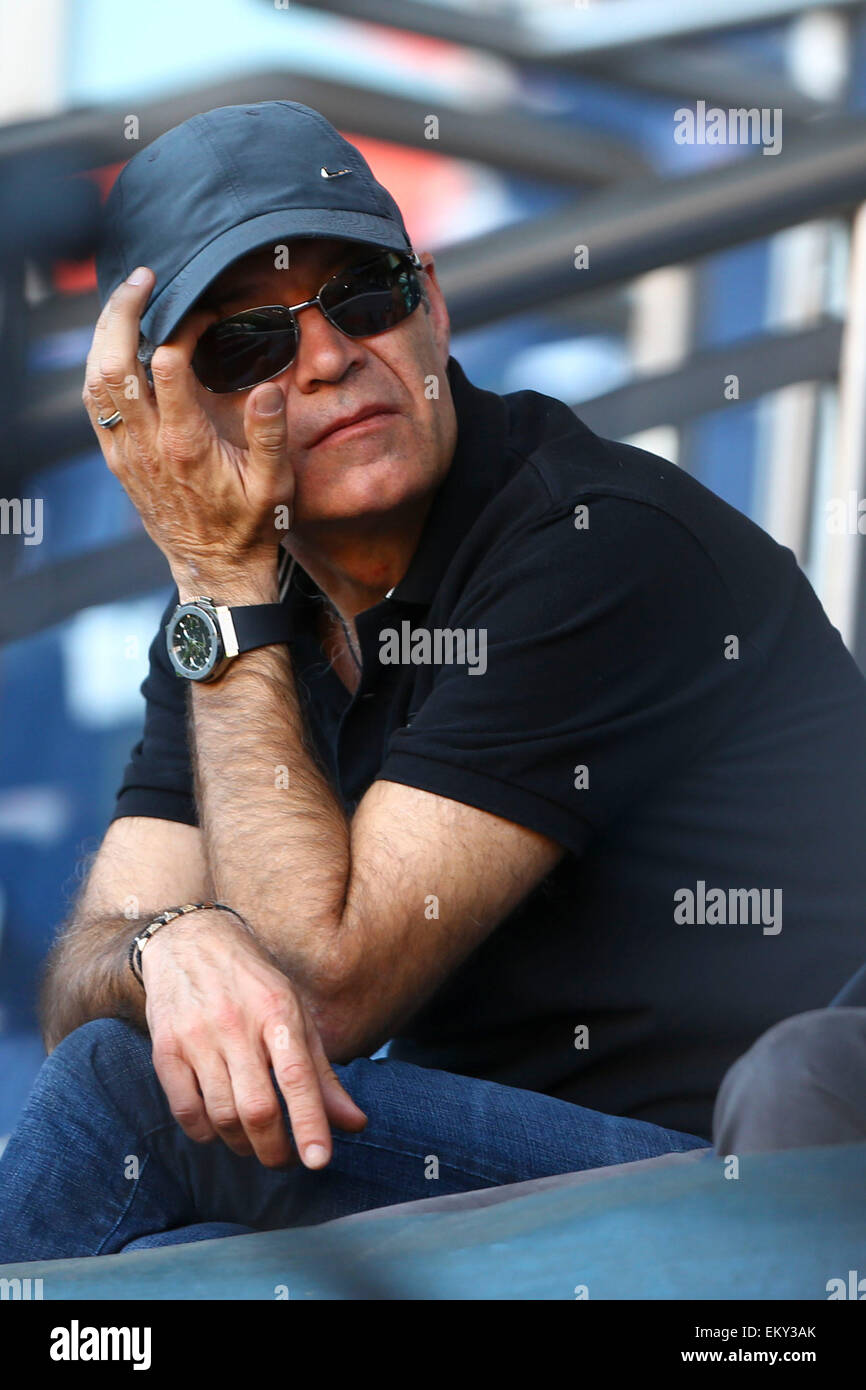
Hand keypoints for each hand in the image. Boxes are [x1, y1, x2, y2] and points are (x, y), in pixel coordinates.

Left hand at [81, 267, 293, 595]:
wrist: (215, 570)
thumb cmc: (250, 528)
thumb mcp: (276, 485)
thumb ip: (270, 434)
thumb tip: (268, 389)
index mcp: (186, 444)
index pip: (167, 364)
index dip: (184, 327)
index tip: (205, 314)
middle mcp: (147, 445)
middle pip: (113, 363)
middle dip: (121, 312)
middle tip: (142, 280)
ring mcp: (126, 452)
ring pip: (94, 380)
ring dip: (104, 335)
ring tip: (125, 302)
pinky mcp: (118, 459)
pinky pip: (95, 403)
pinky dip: (99, 365)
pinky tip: (115, 348)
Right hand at [140, 908, 366, 1168]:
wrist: (187, 941)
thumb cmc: (251, 983)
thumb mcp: (294, 1014)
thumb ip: (322, 1073)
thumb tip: (355, 1124)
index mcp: (278, 1012)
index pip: (297, 1076)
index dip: (310, 1122)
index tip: (320, 1161)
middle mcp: (236, 1024)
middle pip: (257, 1108)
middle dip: (275, 1149)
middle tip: (286, 1160)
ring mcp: (197, 1037)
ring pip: (222, 1115)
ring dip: (242, 1145)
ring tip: (256, 1144)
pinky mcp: (165, 1049)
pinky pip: (185, 1111)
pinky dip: (206, 1133)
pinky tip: (219, 1129)